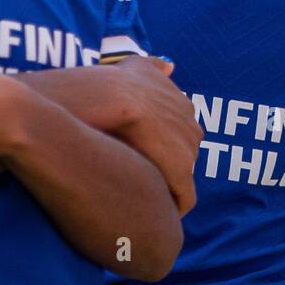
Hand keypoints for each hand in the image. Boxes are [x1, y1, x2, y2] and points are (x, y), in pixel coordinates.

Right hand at [42, 56, 202, 215]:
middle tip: (134, 184)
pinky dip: (171, 208)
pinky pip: (184, 197)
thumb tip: (169, 66)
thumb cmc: (99, 85)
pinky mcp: (181, 168)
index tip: (136, 160)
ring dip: (165, 190)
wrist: (94, 99)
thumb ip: (151, 68)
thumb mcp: (131, 66)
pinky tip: (147, 217)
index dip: (157, 148)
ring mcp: (187, 144)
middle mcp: (189, 120)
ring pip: (182, 176)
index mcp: (179, 99)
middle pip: (183, 154)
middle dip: (164, 169)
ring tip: (137, 204)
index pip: (176, 132)